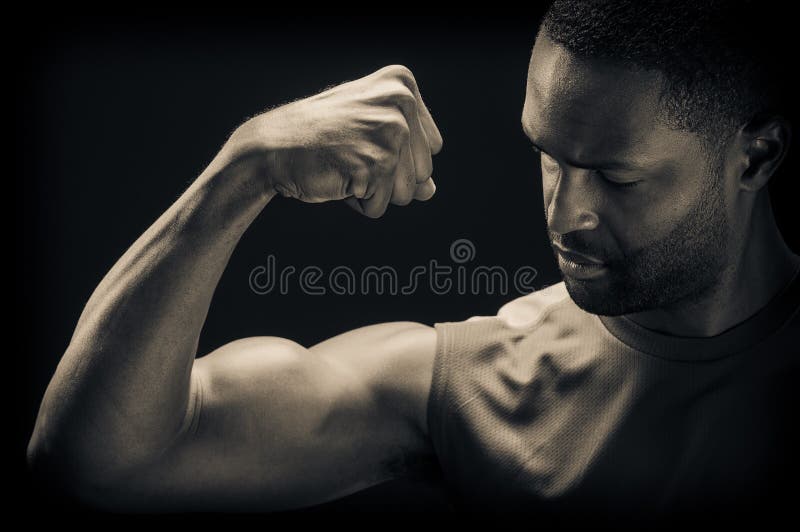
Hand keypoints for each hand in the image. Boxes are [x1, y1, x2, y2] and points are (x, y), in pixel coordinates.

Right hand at [227, 64, 442, 217]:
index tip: (361, 137)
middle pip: (423, 174)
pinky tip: (337, 176)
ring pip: (406, 195)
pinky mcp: (376, 163)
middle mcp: (402, 102)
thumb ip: (407, 159)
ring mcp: (390, 131)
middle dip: (387, 179)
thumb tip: (430, 191)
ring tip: (345, 164)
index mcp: (402, 84)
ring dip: (373, 191)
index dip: (397, 157)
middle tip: (350, 154)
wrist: (273, 145)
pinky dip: (358, 202)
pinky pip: (379, 207)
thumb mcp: (368, 135)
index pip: (432, 148)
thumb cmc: (320, 138)